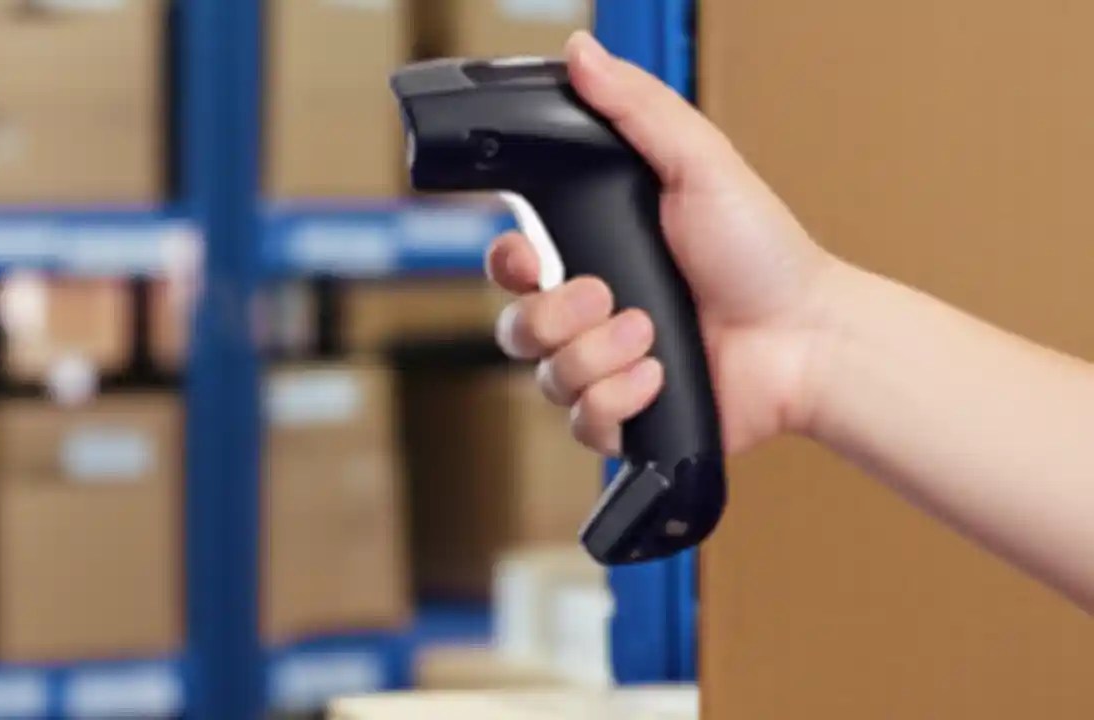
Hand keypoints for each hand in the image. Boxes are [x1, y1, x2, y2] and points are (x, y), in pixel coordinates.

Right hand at [488, 31, 841, 455]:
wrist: (809, 338)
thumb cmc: (762, 252)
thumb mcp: (700, 163)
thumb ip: (637, 109)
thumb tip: (582, 53)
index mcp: (597, 258)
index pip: (511, 268)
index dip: (504, 265)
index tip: (525, 257)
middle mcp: (594, 318)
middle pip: (516, 328)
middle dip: (553, 316)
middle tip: (605, 297)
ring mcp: (607, 371)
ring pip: (547, 378)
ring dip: (596, 356)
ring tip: (651, 337)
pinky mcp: (627, 419)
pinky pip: (584, 423)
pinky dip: (617, 401)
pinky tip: (657, 380)